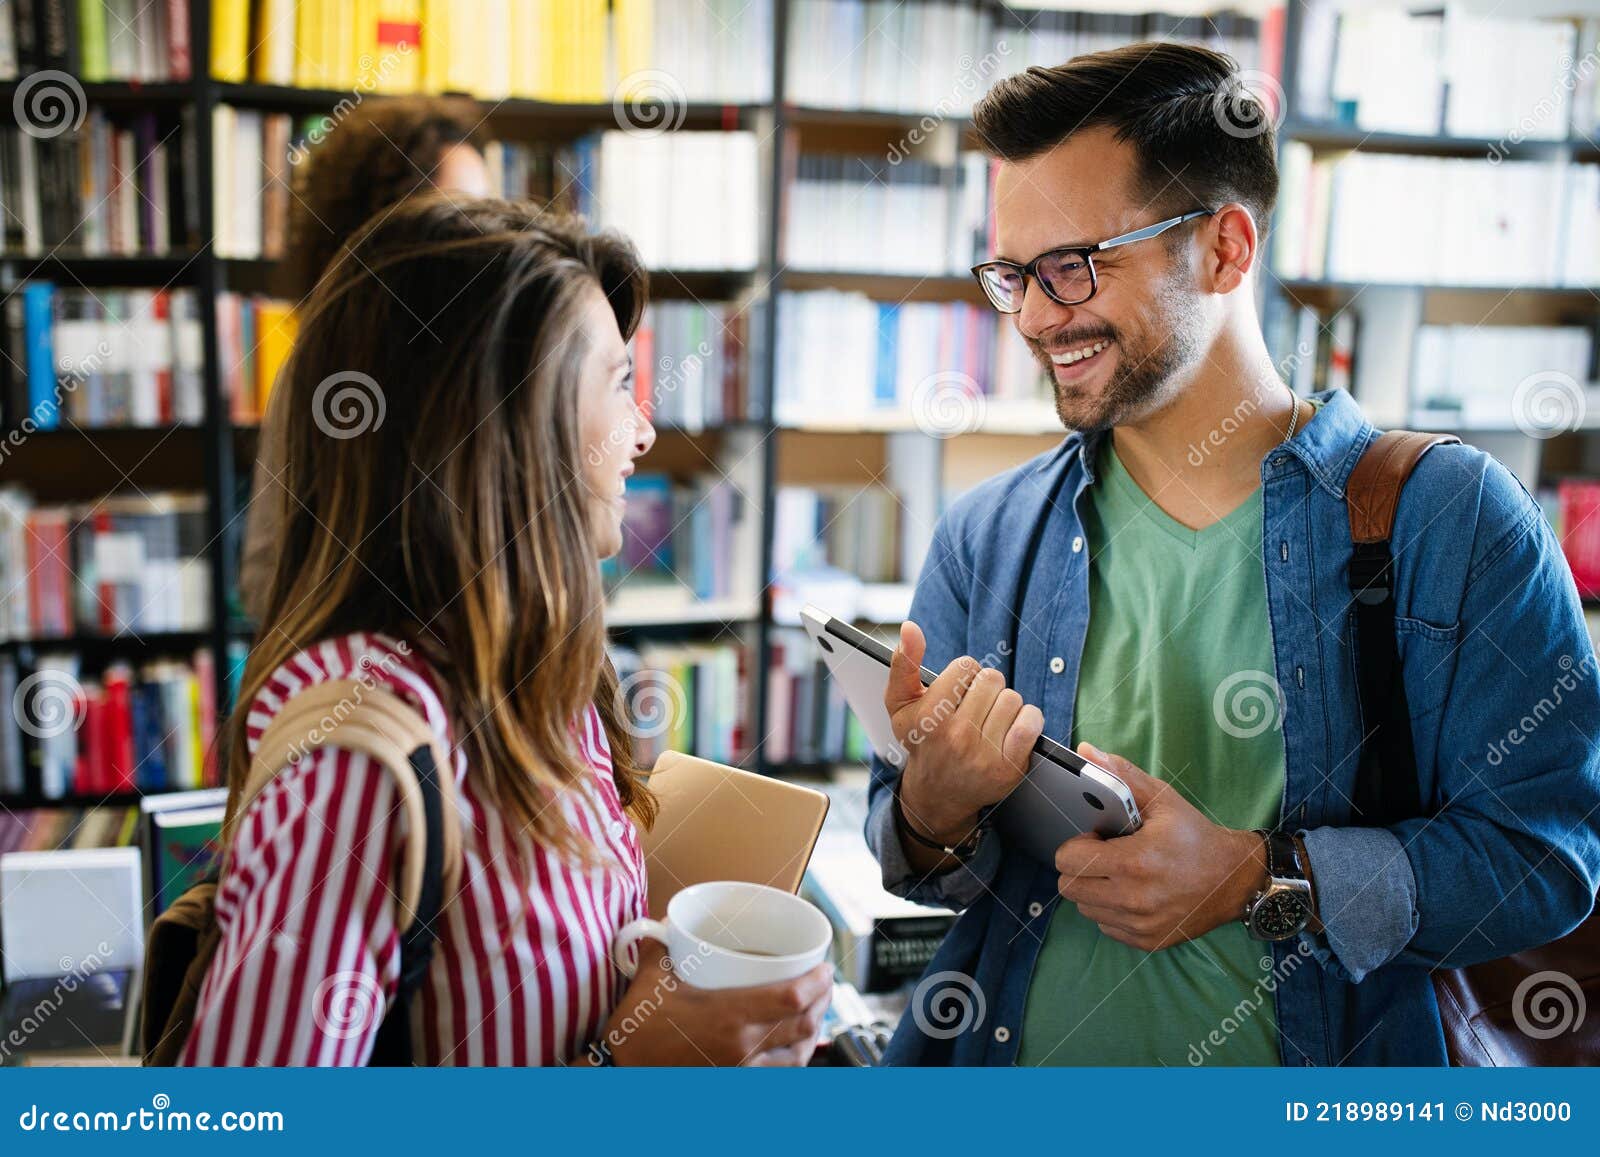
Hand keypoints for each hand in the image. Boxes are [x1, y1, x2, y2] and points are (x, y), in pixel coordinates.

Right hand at [599, 943, 832, 1066]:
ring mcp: (742, 1072)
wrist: (621, 1075)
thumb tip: (664, 920)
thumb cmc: (636, 1031)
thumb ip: (661, 944)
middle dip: (823, 1003)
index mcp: (730, 1016)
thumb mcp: (649, 980)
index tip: (827, 967)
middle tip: (825, 984)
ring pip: (797, 1056)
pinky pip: (778, 1077)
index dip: (819, 983)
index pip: (793, 998)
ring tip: (815, 1014)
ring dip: (813, 1033)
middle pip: (804, 1026)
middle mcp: (743, 1047)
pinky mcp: (735, 1087)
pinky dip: (793, 1061)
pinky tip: (792, 1049)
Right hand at [885, 621, 1043, 844]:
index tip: (955, 693)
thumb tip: (910, 628)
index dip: (963, 675)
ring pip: (1012, 698)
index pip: (965, 666)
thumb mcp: (900, 704)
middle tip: (974, 707)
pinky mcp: (1010, 767)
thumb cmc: (921, 739)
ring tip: (989, 719)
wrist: (938, 793)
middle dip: (984, 688)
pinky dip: (1028, 718)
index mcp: (930, 718)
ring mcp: (985, 754)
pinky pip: (1031, 721)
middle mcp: (957, 737)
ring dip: (1004, 704)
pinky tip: (1012, 727)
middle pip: (991, 679)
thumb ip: (902, 663)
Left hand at [1053, 742, 1267, 950]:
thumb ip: (1121, 775)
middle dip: (1079, 868)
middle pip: (1069, 887)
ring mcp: (1140, 924)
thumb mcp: (1162, 800)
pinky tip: (1132, 893)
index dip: (1076, 845)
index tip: (1096, 838)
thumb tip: (1085, 751)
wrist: (1235, 880)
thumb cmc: (1195, 836)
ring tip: (1119, 874)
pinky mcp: (1146, 940)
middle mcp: (1133, 899)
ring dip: (1093, 890)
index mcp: (1133, 862)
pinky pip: (1105, 926)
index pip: (1067, 860)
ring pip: (1084, 908)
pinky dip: (1110, 910)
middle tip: (1105, 856)